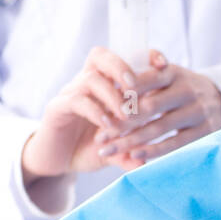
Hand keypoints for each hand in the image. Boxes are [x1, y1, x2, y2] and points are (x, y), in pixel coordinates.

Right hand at [22, 46, 169, 182]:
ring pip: (91, 78)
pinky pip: (76, 100)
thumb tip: (146, 163)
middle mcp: (86, 83)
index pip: (122, 57)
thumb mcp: (116, 150)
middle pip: (101, 56)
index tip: (163, 65)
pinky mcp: (57, 108)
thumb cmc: (90, 148)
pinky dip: (95, 112)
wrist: (57, 160)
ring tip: (125, 115)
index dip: (144, 56)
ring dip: (112, 95)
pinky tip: (107, 126)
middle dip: (122, 66)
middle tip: (136, 87)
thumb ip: (131, 152)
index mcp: (105, 85)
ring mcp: (70, 93)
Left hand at [95, 49, 220, 164]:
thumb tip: (109, 86)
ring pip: (159, 127)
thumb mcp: (167, 76)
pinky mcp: (207, 130)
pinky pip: (175, 143)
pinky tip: (134, 155)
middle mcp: (187, 89)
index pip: (144, 80)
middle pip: (149, 107)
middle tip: (100, 136)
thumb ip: (142, 78)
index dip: (122, 94)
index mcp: (173, 72)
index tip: (100, 107)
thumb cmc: (181, 90)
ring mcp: (198, 111)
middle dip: (122, 122)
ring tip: (109, 150)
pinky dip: (153, 150)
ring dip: (131, 140)